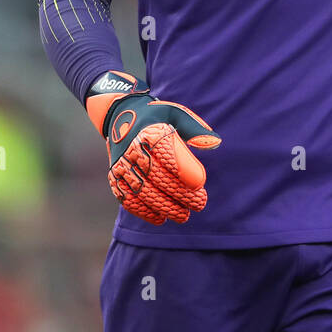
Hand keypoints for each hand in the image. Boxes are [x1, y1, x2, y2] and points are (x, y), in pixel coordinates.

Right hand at [85, 70, 221, 224]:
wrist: (121, 114)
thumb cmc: (157, 116)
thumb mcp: (177, 114)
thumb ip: (195, 129)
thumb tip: (216, 143)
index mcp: (151, 132)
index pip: (170, 155)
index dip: (185, 171)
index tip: (200, 183)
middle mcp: (133, 149)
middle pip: (158, 177)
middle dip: (180, 194)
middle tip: (199, 203)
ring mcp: (122, 164)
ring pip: (143, 192)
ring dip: (164, 207)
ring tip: (183, 215)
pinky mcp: (115, 177)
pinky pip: (127, 198)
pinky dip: (143, 211)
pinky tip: (161, 218)